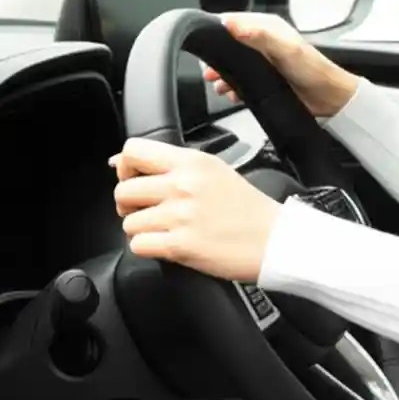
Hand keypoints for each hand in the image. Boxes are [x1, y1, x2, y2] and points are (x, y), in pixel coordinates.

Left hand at [111, 137, 280, 281]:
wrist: (275, 240)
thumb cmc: (249, 209)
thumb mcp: (215, 171)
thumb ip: (174, 166)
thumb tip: (123, 163)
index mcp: (192, 162)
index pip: (133, 150)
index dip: (126, 167)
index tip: (134, 179)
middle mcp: (184, 185)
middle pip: (123, 190)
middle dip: (130, 205)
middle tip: (149, 212)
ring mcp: (181, 215)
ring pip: (129, 222)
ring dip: (143, 230)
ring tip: (168, 231)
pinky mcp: (180, 245)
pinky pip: (138, 245)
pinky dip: (149, 249)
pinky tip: (170, 245)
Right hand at [205, 12, 358, 116]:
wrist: (329, 98)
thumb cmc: (312, 70)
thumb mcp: (286, 49)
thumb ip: (259, 35)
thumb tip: (231, 24)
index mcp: (268, 27)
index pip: (233, 21)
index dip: (217, 30)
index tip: (204, 43)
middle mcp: (263, 41)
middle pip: (229, 45)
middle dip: (217, 58)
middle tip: (210, 71)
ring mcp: (263, 61)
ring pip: (233, 64)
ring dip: (223, 76)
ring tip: (220, 85)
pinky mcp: (264, 79)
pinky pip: (241, 81)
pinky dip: (233, 88)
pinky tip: (233, 95)